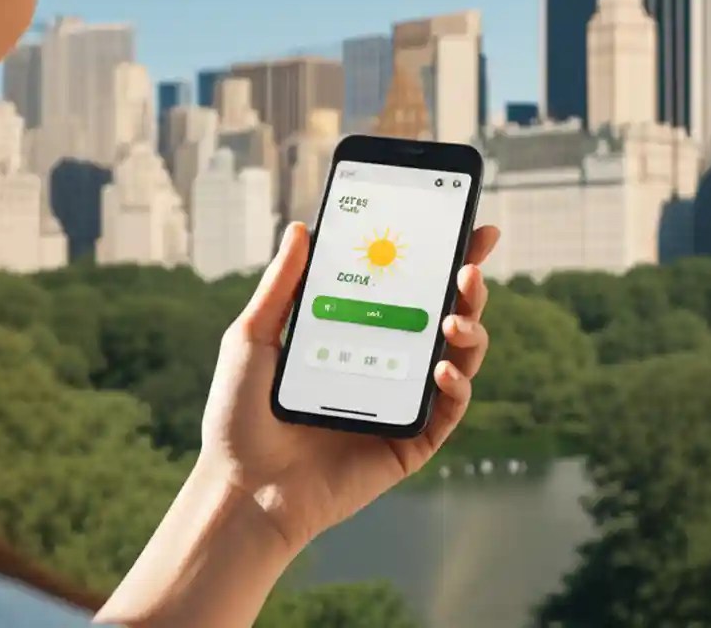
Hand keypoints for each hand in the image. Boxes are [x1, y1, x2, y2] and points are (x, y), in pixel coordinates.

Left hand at [200, 221, 500, 548]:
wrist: (243, 488)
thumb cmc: (240, 417)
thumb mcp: (253, 339)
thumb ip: (281, 286)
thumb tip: (301, 228)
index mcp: (357, 334)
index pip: (407, 287)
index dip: (442, 257)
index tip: (466, 223)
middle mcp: (387, 363)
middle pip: (444, 315)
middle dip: (468, 285)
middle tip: (470, 263)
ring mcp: (403, 402)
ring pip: (460, 358)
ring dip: (470, 330)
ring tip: (455, 315)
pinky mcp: (411, 442)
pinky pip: (449, 410)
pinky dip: (457, 385)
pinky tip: (443, 368)